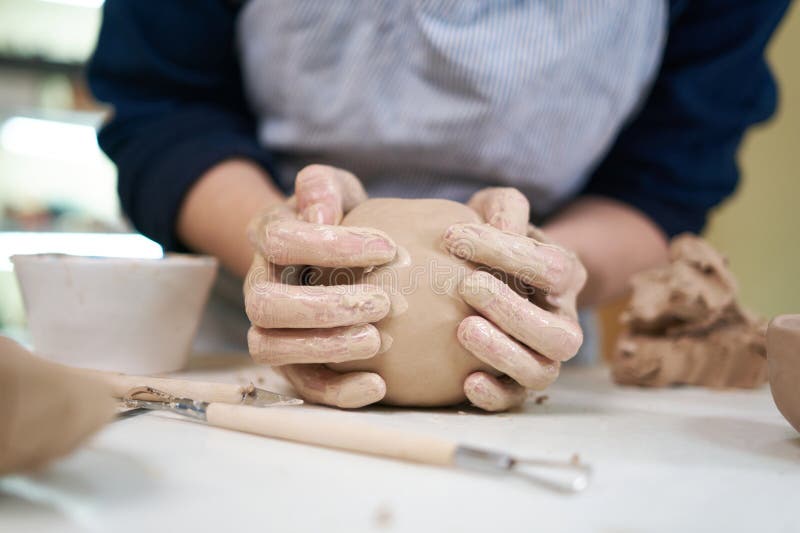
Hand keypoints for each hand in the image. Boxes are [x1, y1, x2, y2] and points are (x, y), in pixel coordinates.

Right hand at [244, 165, 396, 407]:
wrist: (331, 255)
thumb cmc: (338, 218)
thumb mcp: (333, 190)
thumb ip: (323, 187)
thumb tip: (319, 212)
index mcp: (266, 238)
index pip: (277, 240)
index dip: (328, 245)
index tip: (387, 248)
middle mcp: (258, 286)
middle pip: (264, 305)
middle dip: (321, 307)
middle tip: (382, 303)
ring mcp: (269, 329)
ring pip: (271, 349)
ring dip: (324, 348)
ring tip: (376, 341)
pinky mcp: (291, 363)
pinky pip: (302, 385)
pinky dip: (336, 391)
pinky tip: (378, 386)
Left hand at [443, 188, 586, 410]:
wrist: (480, 269)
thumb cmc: (489, 235)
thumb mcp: (498, 210)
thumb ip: (504, 209)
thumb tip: (503, 229)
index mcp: (565, 277)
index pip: (554, 270)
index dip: (509, 254)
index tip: (455, 237)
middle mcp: (562, 321)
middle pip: (561, 336)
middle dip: (515, 312)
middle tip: (469, 286)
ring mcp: (541, 356)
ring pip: (543, 372)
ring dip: (504, 353)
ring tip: (463, 329)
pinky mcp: (513, 382)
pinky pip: (514, 400)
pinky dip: (494, 395)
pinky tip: (466, 381)